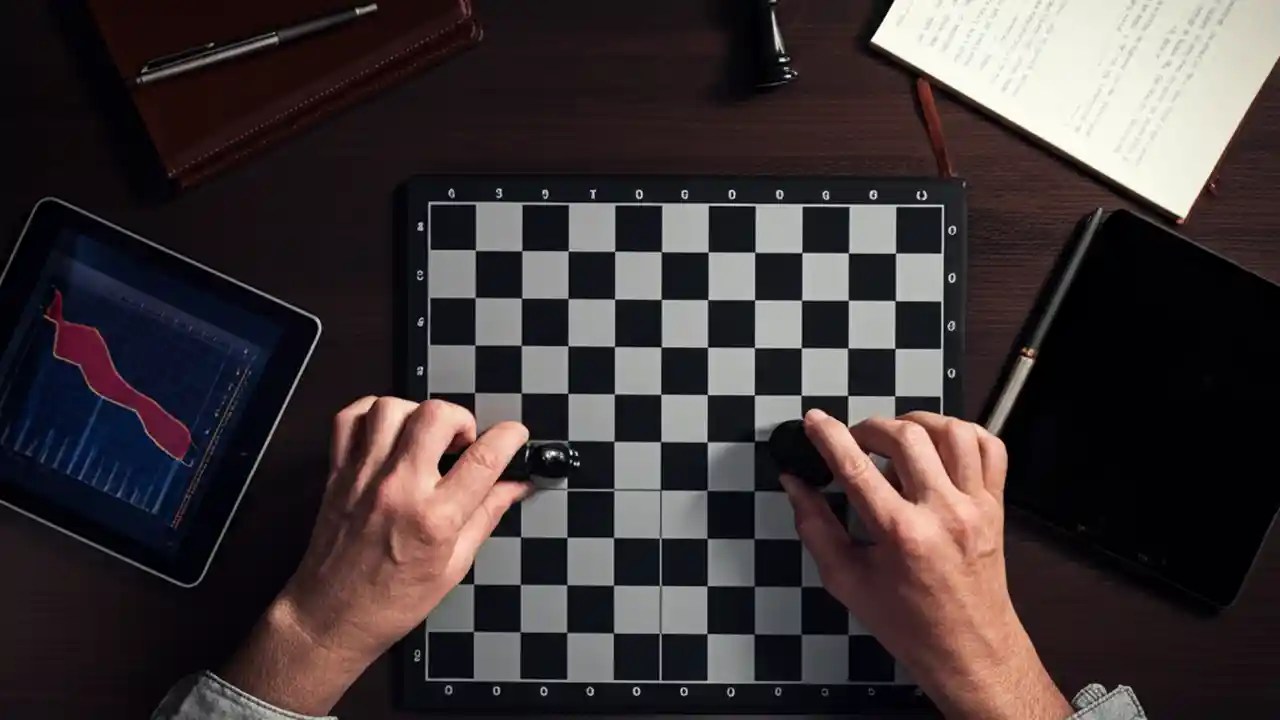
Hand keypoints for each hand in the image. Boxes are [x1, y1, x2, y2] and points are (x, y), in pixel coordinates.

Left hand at [221, 397, 530, 714]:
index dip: (509, 438)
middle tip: (463, 442)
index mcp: (434, 519)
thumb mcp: (454, 565)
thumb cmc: (389, 601)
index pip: (484, 458)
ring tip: (425, 438)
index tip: (514, 435)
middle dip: (462, 419)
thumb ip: (486, 515)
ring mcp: (364, 477)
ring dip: (417, 414)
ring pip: (392, 407)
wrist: (333, 617)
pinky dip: (372, 414)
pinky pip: (349, 417)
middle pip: (437, 416)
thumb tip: (514, 487)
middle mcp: (398, 490)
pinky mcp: (338, 473)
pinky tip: (388, 433)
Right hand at [780, 409, 1070, 719]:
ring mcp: (975, 506)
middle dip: (870, 427)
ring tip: (897, 435)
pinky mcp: (995, 506)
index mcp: (902, 535)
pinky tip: (941, 444)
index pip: (857, 468)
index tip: (815, 421)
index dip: (829, 437)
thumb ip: (815, 527)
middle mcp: (944, 514)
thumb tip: (795, 486)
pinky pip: (990, 448)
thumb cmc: (909, 623)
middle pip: (906, 437)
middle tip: (855, 440)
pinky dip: (964, 434)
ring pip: (952, 432)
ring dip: (918, 423)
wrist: (969, 649)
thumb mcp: (847, 580)